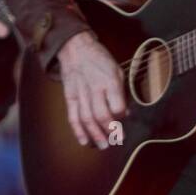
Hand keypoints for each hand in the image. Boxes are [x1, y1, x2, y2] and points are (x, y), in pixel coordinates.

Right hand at [56, 31, 125, 148]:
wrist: (75, 48)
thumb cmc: (100, 60)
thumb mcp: (118, 71)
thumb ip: (122, 92)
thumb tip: (126, 113)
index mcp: (110, 81)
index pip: (117, 105)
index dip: (122, 116)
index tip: (125, 121)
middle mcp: (95, 88)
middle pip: (101, 115)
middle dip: (110, 131)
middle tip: (116, 141)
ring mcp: (80, 93)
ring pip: (87, 119)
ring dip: (95, 135)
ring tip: (103, 145)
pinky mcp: (69, 96)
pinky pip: (73, 116)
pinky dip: (78, 131)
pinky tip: (84, 141)